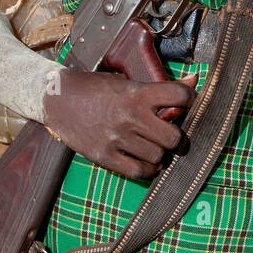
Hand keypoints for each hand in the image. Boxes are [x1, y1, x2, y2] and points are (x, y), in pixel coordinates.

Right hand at [42, 70, 197, 180]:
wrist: (57, 99)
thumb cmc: (94, 88)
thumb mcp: (125, 80)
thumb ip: (158, 86)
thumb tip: (195, 80)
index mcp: (137, 93)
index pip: (179, 96)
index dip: (191, 99)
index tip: (188, 104)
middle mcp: (130, 116)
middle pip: (173, 137)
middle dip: (177, 138)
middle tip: (172, 136)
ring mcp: (117, 138)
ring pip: (158, 156)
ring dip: (161, 154)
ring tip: (156, 148)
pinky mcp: (104, 156)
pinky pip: (138, 172)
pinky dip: (148, 170)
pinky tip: (148, 163)